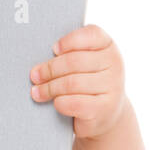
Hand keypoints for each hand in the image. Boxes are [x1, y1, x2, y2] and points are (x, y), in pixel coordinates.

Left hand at [30, 24, 124, 139]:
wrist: (106, 114)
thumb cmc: (87, 83)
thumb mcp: (84, 64)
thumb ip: (69, 54)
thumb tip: (38, 60)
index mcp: (108, 46)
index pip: (90, 35)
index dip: (69, 41)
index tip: (53, 49)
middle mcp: (115, 63)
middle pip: (74, 61)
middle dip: (50, 69)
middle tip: (34, 76)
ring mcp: (113, 86)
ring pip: (72, 83)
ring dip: (49, 88)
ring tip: (37, 92)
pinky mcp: (105, 108)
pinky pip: (75, 103)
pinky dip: (60, 103)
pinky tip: (55, 103)